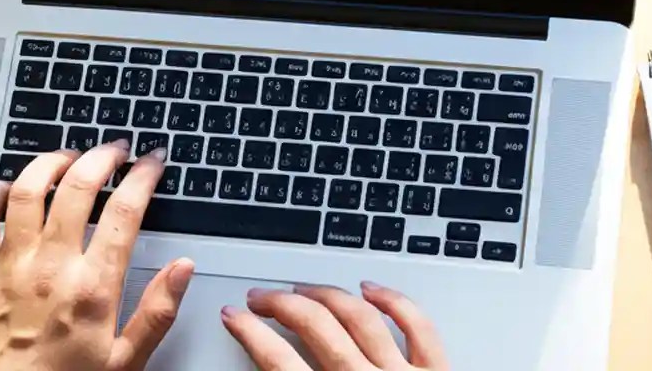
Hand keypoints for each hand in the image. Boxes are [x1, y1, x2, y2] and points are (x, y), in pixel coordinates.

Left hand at [0, 141, 194, 370]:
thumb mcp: (125, 362)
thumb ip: (158, 312)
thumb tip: (183, 269)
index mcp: (93, 288)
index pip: (125, 211)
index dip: (142, 176)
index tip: (151, 162)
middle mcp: (52, 268)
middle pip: (77, 187)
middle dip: (101, 156)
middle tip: (114, 149)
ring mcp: (11, 267)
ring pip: (27, 191)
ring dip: (49, 163)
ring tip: (67, 156)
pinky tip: (7, 187)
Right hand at [221, 283, 448, 370]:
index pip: (279, 362)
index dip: (250, 334)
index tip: (234, 317)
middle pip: (317, 328)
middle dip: (281, 304)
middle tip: (260, 299)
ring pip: (359, 316)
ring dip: (326, 295)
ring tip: (302, 289)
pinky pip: (416, 326)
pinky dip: (393, 300)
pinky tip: (372, 290)